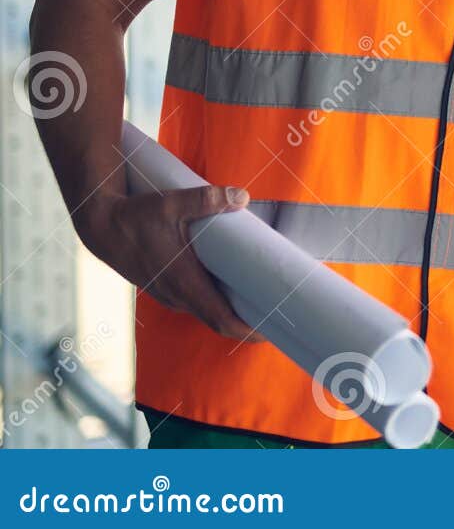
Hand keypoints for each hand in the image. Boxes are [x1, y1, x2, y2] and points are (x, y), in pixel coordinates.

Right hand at [80, 187, 265, 342]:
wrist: (100, 226)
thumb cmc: (135, 217)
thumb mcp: (172, 203)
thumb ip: (208, 199)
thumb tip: (243, 196)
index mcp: (184, 283)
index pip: (221, 319)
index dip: (248, 330)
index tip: (272, 332)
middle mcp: (176, 295)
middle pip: (218, 319)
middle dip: (247, 322)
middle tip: (279, 316)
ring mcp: (168, 294)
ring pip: (206, 310)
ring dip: (231, 311)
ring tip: (261, 301)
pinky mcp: (163, 286)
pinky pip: (195, 301)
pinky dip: (215, 301)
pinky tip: (231, 286)